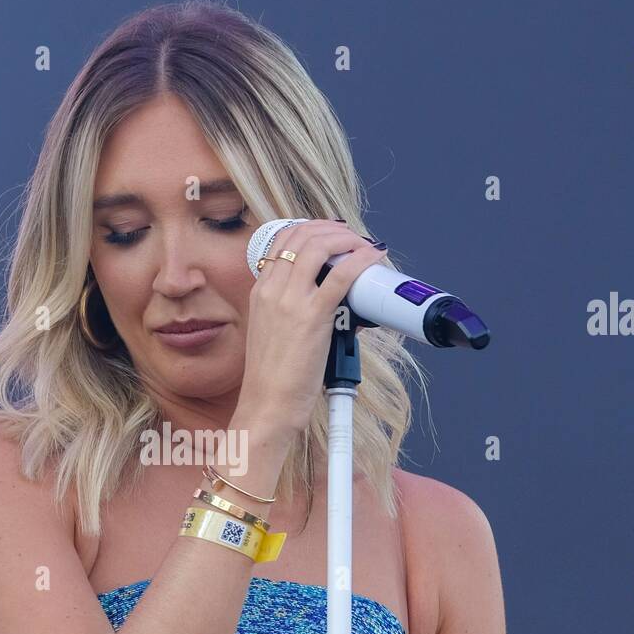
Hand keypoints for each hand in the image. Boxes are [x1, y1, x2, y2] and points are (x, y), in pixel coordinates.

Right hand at [237, 220, 388, 436]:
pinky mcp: (313, 316)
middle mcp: (272, 290)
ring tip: (362, 246)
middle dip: (332, 228)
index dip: (310, 228)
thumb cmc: (273, 378)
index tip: (330, 234)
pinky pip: (341, 276)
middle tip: (351, 238)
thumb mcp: (274, 332)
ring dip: (347, 239)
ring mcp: (291, 301)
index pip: (282, 240)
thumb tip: (338, 305)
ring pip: (319, 246)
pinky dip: (361, 260)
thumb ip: (296, 311)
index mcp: (260, 292)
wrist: (267, 405)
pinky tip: (373, 258)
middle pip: (301, 235)